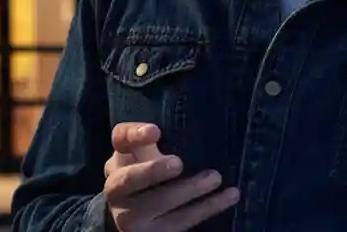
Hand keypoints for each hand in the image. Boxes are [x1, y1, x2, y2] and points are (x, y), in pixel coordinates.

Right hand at [103, 123, 239, 231]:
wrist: (142, 220)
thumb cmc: (154, 178)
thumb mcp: (150, 157)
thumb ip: (158, 143)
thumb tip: (195, 125)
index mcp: (118, 160)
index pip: (120, 140)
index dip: (134, 135)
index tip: (156, 131)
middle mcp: (116, 189)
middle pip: (129, 178)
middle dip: (152, 171)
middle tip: (178, 163)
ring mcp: (129, 217)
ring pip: (158, 202)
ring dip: (190, 189)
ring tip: (215, 177)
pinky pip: (181, 221)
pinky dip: (208, 207)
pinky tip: (230, 196)